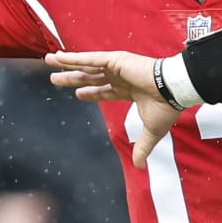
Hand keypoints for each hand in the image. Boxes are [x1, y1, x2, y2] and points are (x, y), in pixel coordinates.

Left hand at [45, 51, 181, 168]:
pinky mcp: (115, 60)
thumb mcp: (152, 131)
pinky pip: (90, 58)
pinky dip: (73, 57)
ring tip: (48, 60)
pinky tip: (59, 57)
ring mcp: (116, 66)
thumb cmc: (167, 106)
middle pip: (90, 77)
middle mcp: (120, 76)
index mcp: (129, 89)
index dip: (90, 92)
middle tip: (55, 79)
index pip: (105, 90)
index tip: (78, 93)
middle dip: (72, 78)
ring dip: (67, 63)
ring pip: (86, 65)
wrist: (173, 90)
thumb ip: (142, 146)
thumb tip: (139, 165)